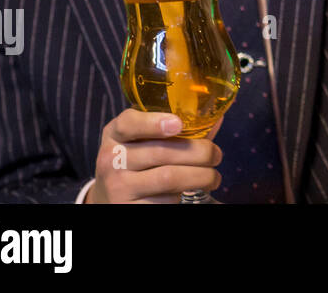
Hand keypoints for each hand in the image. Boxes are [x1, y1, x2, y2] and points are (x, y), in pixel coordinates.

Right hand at [86, 110, 222, 202]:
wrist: (111, 197)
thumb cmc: (138, 162)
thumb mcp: (145, 141)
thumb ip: (177, 130)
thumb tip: (215, 120)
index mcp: (115, 134)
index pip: (128, 123)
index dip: (154, 122)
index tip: (178, 124)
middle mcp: (111, 159)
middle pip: (161, 152)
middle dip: (199, 153)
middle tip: (216, 155)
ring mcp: (117, 186)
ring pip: (168, 177)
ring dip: (200, 176)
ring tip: (213, 176)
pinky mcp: (127, 207)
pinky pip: (164, 200)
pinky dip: (183, 195)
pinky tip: (192, 190)